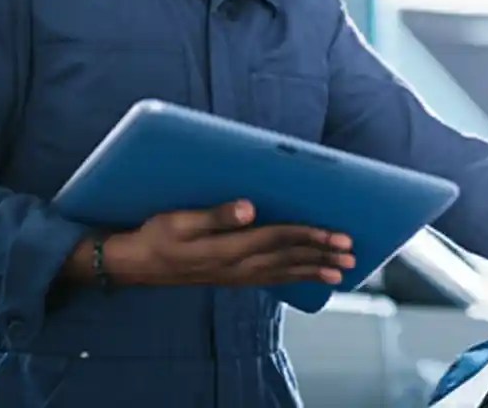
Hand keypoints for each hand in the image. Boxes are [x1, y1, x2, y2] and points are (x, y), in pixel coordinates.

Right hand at [100, 199, 354, 287]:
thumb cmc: (156, 236)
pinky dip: (295, 278)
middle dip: (321, 255)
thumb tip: (248, 208)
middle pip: (288, 258)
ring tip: (341, 271)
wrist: (136, 264)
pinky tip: (309, 277)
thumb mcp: (179, 221)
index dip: (310, 236)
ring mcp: (236, 275)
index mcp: (228, 249)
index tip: (335, 235)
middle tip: (351, 254)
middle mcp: (237, 266)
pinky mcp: (233, 278)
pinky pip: (272, 279)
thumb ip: (215, 215)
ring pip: (284, 272)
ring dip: (314, 270)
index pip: (278, 239)